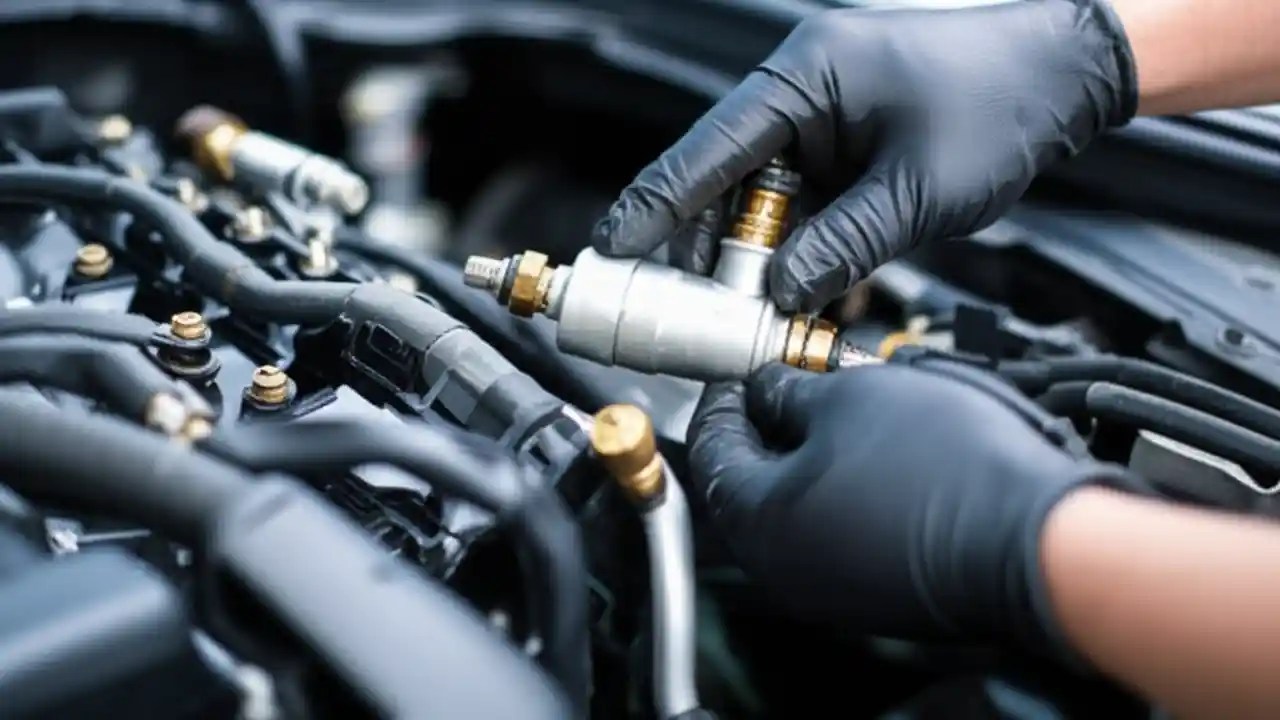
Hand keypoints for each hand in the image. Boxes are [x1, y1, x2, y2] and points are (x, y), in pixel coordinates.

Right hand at [594, 1, 1137, 311]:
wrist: (1068, 76)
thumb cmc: (1002, 102)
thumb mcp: (915, 192)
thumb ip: (840, 247)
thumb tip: (778, 295)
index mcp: (805, 78)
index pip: (706, 150)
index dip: (653, 203)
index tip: (615, 245)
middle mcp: (803, 94)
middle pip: (722, 180)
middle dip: (701, 245)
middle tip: (676, 304)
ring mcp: (824, 121)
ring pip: (759, 200)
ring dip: (749, 255)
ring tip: (732, 311)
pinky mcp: (847, 148)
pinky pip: (800, 204)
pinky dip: (791, 248)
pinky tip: (784, 290)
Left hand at [687, 358, 1138, 652]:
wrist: (1043, 540)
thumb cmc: (951, 471)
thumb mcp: (853, 395)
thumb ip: (791, 390)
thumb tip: (771, 387)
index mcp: (758, 521)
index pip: (710, 447)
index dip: (725, 395)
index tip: (744, 369)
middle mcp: (783, 569)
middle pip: (752, 482)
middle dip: (773, 425)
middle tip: (797, 382)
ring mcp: (831, 590)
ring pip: (802, 507)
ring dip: (815, 455)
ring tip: (854, 410)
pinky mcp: (880, 595)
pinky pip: (843, 534)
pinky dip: (850, 491)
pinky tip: (887, 456)